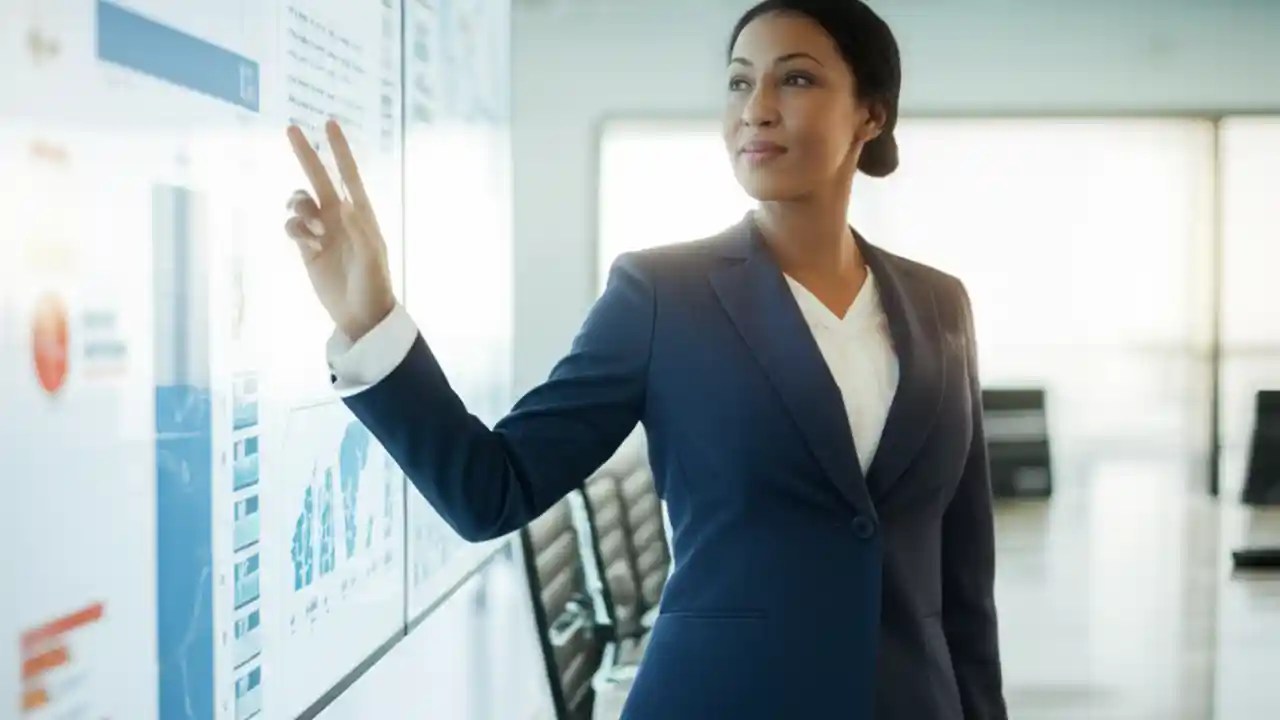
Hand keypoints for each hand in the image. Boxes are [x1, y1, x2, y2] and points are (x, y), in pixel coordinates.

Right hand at [285, 119, 395, 341]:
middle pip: (318, 177)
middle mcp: (339, 216)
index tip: (329, 124)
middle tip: (291, 128)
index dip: (339, 150)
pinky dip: (294, 230)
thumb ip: (359, 231)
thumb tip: (343, 203)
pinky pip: (293, 227)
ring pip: (301, 202)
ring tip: (313, 228)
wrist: (360, 313)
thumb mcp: (372, 258)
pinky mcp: (307, 248)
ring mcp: (322, 231)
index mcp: (360, 214)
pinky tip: (307, 244)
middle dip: (306, 154)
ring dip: (299, 206)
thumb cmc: (374, 284)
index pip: (348, 174)